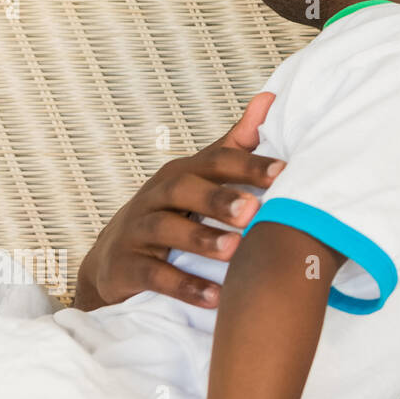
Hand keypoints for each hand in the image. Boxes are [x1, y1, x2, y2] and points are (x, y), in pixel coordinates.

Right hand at [74, 93, 283, 310]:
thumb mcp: (201, 178)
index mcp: (183, 173)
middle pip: (185, 190)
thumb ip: (236, 144)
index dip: (249, 165)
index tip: (285, 172)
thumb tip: (269, 100)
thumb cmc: (173, 212)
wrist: (114, 261)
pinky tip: (216, 298)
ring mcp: (137, 230)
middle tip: (254, 210)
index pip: (216, 161)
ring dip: (201, 241)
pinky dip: (184, 287)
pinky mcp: (126, 267)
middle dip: (219, 199)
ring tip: (234, 252)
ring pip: (166, 231)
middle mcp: (157, 196)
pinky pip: (153, 276)